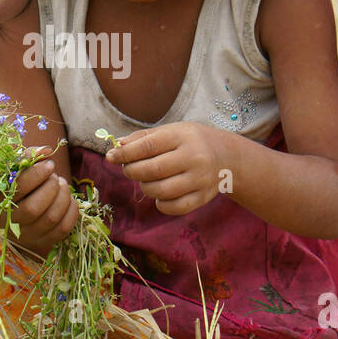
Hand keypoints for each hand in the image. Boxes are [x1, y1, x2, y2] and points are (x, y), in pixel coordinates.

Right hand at [8, 149, 78, 255]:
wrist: (21, 218)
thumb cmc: (20, 188)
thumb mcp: (18, 171)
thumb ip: (28, 156)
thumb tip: (46, 151)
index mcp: (0, 201)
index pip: (18, 189)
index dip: (37, 175)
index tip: (50, 165)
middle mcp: (11, 222)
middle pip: (34, 208)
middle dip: (51, 188)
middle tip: (56, 178)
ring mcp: (28, 236)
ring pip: (51, 218)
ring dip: (63, 197)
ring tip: (63, 186)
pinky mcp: (44, 243)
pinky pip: (63, 228)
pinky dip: (71, 211)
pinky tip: (69, 200)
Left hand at [105, 123, 231, 215]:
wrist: (226, 156)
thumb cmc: (190, 141)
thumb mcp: (170, 131)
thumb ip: (143, 138)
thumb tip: (117, 146)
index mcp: (182, 136)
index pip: (148, 146)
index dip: (125, 153)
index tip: (111, 156)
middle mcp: (194, 157)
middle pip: (152, 170)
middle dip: (132, 171)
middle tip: (127, 169)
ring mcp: (200, 179)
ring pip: (161, 191)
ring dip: (145, 187)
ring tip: (146, 180)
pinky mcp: (203, 197)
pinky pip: (174, 207)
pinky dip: (161, 204)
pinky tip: (160, 195)